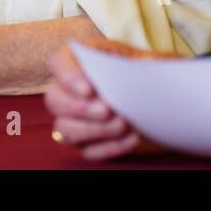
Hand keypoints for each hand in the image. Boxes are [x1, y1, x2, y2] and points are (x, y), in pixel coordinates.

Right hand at [45, 38, 173, 159]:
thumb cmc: (144, 70)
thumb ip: (137, 61)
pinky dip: (111, 147)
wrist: (157, 93)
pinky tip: (132, 137)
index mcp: (79, 59)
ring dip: (94, 130)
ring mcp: (73, 119)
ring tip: (123, 123)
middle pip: (54, 100)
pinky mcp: (86, 143)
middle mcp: (69, 90)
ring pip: (65, 130)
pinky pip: (89, 151)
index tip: (88, 88)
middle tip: (106, 109)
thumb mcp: (144, 58)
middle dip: (80, 108)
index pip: (57, 63)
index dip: (67, 76)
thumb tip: (138, 72)